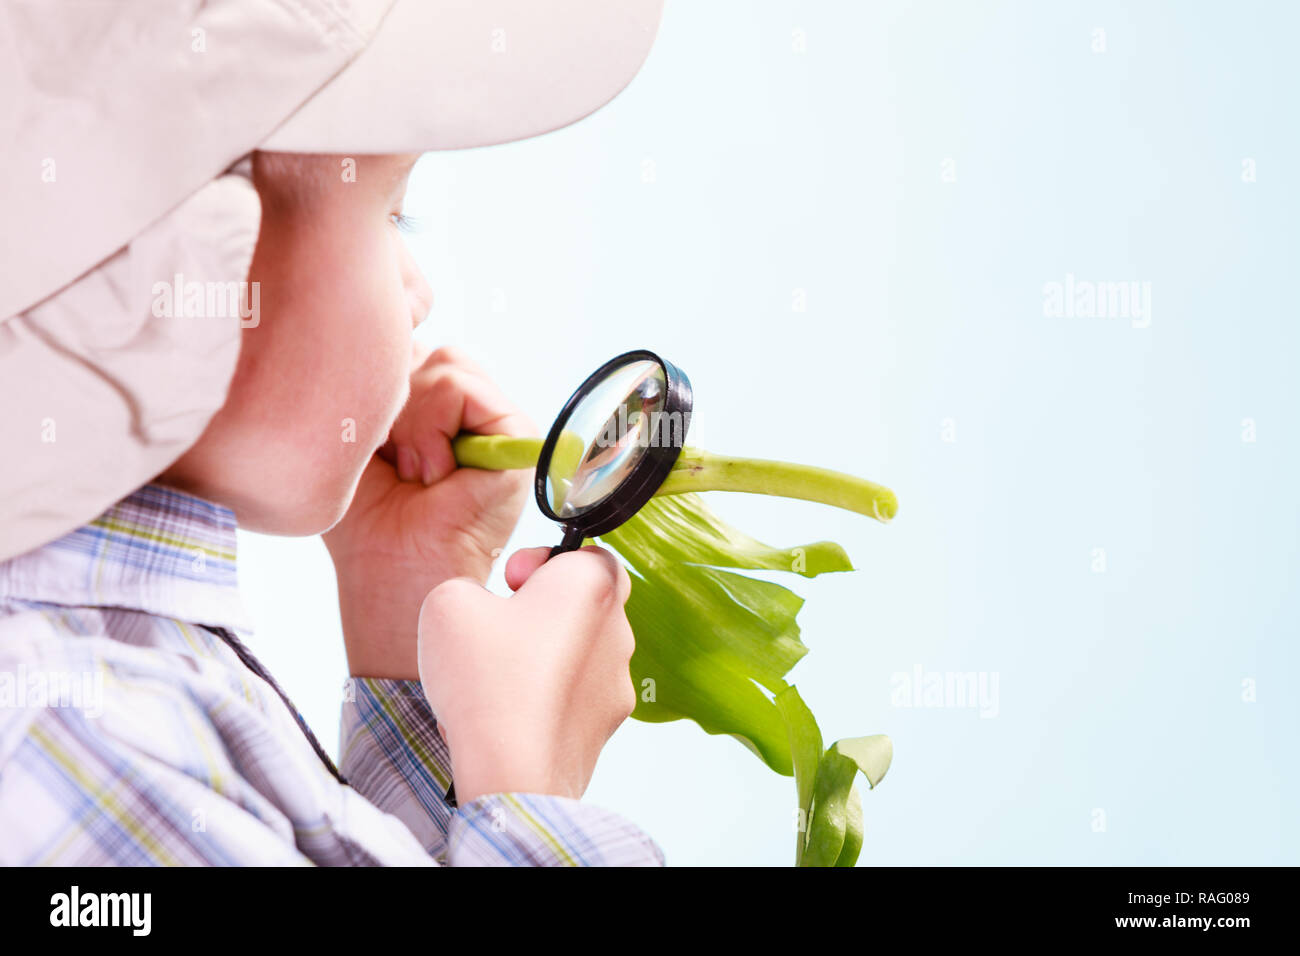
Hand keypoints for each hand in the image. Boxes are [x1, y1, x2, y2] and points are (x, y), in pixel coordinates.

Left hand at [323, 345, 537, 678]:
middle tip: (394, 464)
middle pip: (428, 349)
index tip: (375, 436)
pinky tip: (435, 475)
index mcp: (437, 407)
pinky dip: (432, 429)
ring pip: (444, 362)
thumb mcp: (358, 430)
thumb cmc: (367, 520)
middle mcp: (473, 413)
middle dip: (393, 402)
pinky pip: (461, 387)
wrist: (392, 571)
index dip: (386, 372)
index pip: (414, 344)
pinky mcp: (517, 438)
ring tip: (415, 472)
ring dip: (412, 421)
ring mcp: (498, 425)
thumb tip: (397, 328)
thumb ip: (382, 374)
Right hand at [418, 544, 637, 803]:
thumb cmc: (487, 680)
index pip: (586, 553)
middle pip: (578, 606)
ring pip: (575, 655)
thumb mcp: (448, 602)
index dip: (542, 561)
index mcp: (593, 585)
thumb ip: (467, 587)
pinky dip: (544, 701)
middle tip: (496, 632)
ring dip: (538, 659)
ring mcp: (618, 682)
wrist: (512, 772)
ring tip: (494, 682)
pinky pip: (573, 699)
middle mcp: (618, 629)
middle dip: (535, 614)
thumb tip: (480, 607)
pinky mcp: (606, 727)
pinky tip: (506, 718)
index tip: (509, 583)